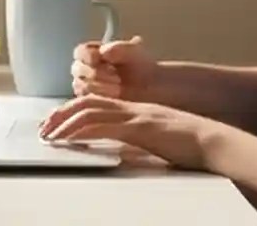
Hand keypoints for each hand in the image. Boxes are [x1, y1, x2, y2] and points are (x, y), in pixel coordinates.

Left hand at [38, 94, 227, 171]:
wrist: (214, 142)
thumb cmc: (190, 147)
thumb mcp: (156, 142)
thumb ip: (136, 142)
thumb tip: (120, 153)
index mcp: (135, 110)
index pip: (96, 104)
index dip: (73, 112)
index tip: (56, 125)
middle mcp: (132, 107)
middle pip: (87, 102)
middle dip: (61, 115)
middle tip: (43, 128)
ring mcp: (136, 114)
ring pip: (90, 110)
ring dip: (65, 122)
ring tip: (49, 135)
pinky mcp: (140, 126)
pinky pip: (104, 125)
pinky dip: (82, 130)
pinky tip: (70, 139)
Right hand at [70, 35, 158, 99]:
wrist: (152, 87)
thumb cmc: (142, 66)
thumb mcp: (134, 51)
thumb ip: (119, 48)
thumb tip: (104, 52)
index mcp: (93, 52)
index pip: (80, 52)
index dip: (88, 56)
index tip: (102, 59)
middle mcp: (86, 68)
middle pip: (78, 69)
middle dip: (96, 73)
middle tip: (116, 76)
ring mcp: (86, 85)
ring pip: (81, 85)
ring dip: (99, 86)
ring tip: (118, 88)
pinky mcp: (90, 101)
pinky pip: (86, 100)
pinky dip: (100, 97)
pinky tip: (115, 96)